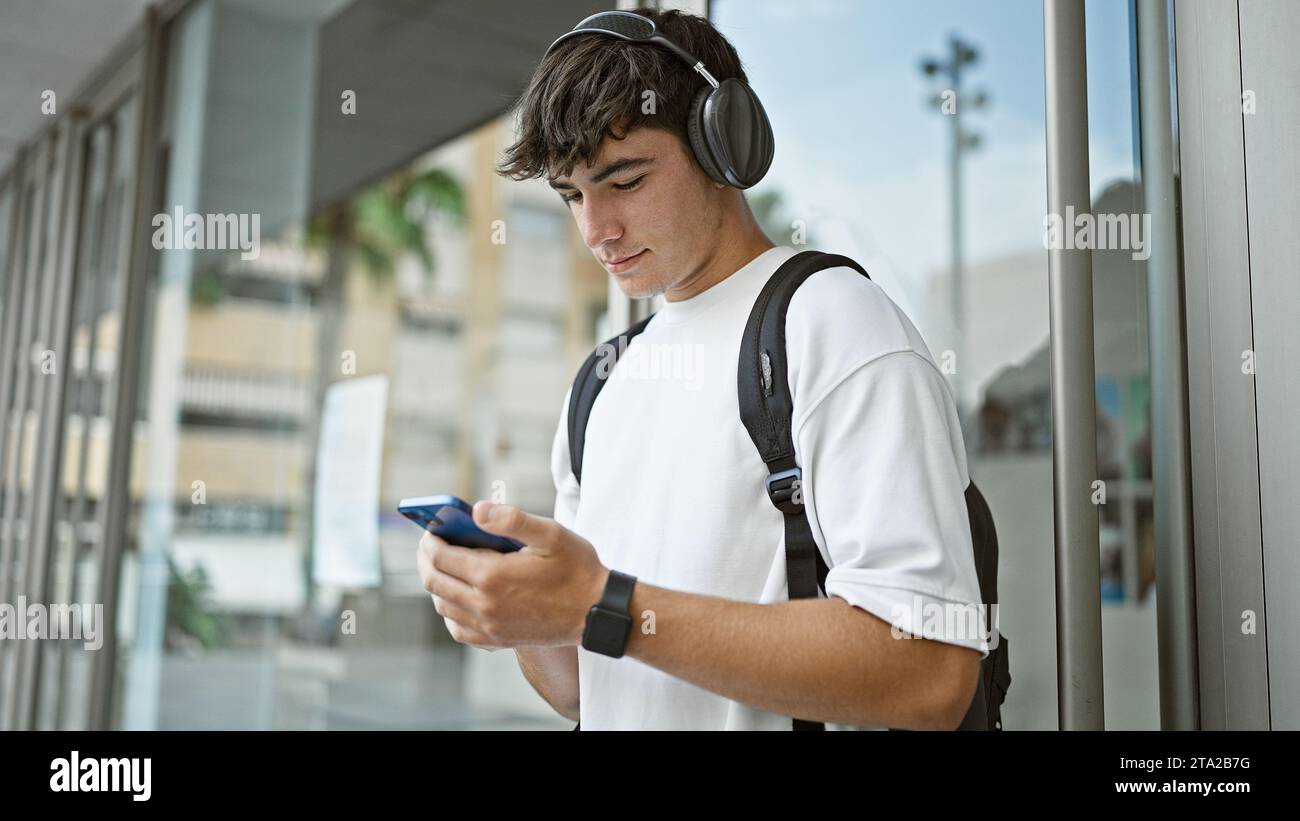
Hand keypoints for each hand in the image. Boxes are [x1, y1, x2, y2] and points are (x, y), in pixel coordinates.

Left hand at [415, 500, 608, 649]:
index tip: (431, 529)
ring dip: (437, 584)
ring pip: (442, 606)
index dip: (430, 541)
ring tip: (444, 566)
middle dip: (427, 560)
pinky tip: (458, 597)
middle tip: (430, 544)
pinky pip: (458, 629)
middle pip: (434, 582)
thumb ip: (511, 519)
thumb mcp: (550, 534)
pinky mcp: (496, 640)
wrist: (597, 612)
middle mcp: (484, 605)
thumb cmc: (577, 569)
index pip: (441, 558)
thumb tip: (476, 510)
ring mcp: (489, 627)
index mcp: (492, 576)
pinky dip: (450, 611)